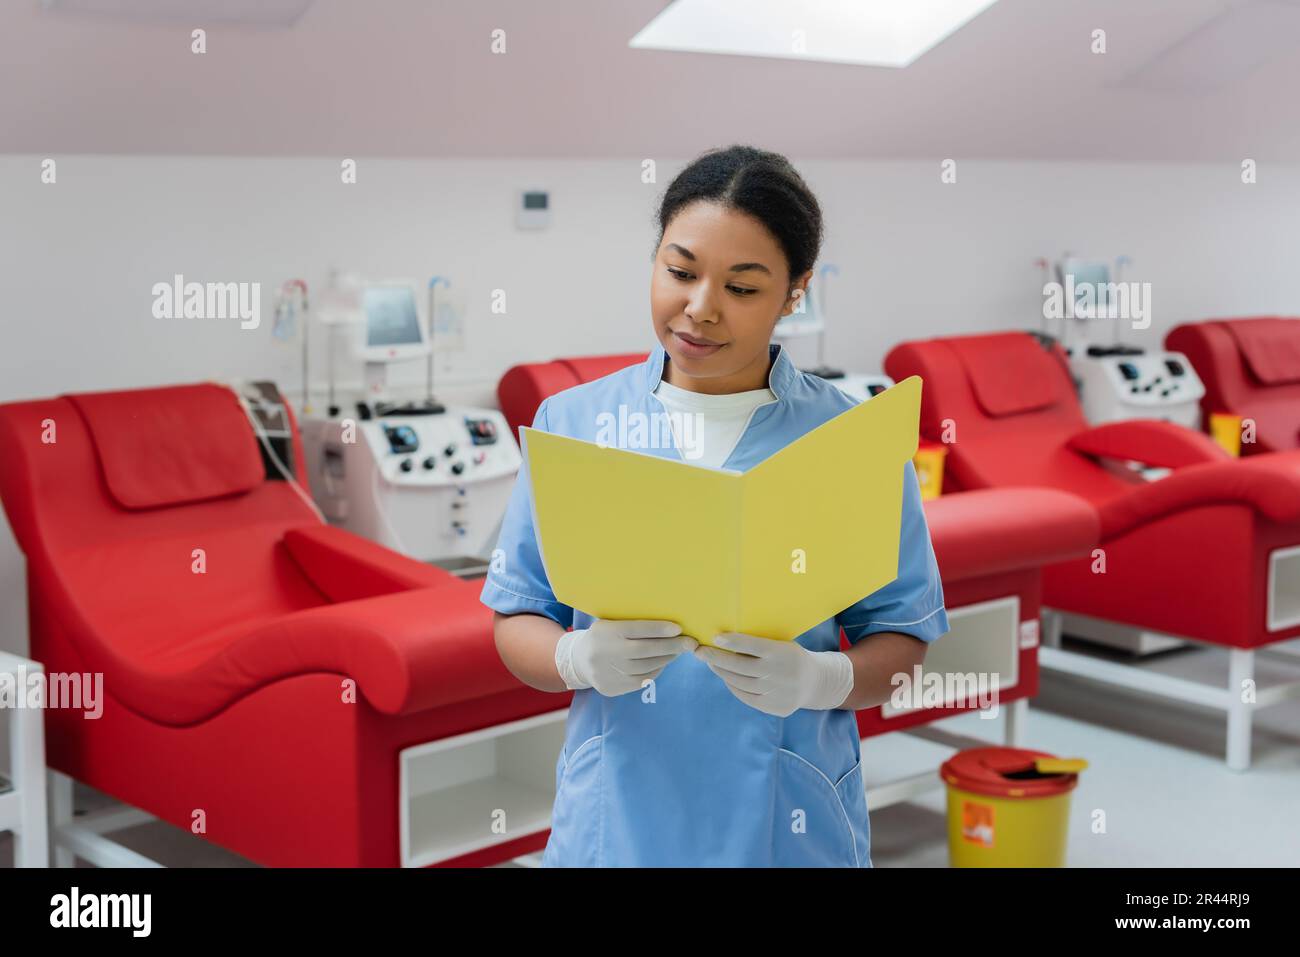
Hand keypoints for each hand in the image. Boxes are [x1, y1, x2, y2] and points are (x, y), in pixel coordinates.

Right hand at [555, 619, 697, 696]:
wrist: (579, 662)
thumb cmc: (604, 636)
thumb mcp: (610, 623)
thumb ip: (632, 623)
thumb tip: (667, 622)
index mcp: (607, 631)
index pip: (637, 629)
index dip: (659, 629)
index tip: (679, 628)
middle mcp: (608, 652)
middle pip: (646, 650)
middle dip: (671, 646)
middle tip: (690, 643)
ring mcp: (609, 672)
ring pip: (646, 666)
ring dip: (667, 658)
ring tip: (679, 651)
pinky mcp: (613, 687)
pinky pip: (642, 680)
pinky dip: (656, 670)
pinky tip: (664, 662)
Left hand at [695, 632, 853, 717]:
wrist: (816, 682)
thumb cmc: (790, 656)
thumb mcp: (782, 644)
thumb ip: (759, 644)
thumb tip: (723, 639)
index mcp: (782, 653)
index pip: (754, 646)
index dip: (734, 641)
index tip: (715, 636)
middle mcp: (780, 674)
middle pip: (741, 666)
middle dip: (716, 658)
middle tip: (699, 651)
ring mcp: (777, 693)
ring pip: (740, 683)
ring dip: (721, 672)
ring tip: (709, 662)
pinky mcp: (775, 707)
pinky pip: (746, 697)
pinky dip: (733, 686)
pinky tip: (725, 677)